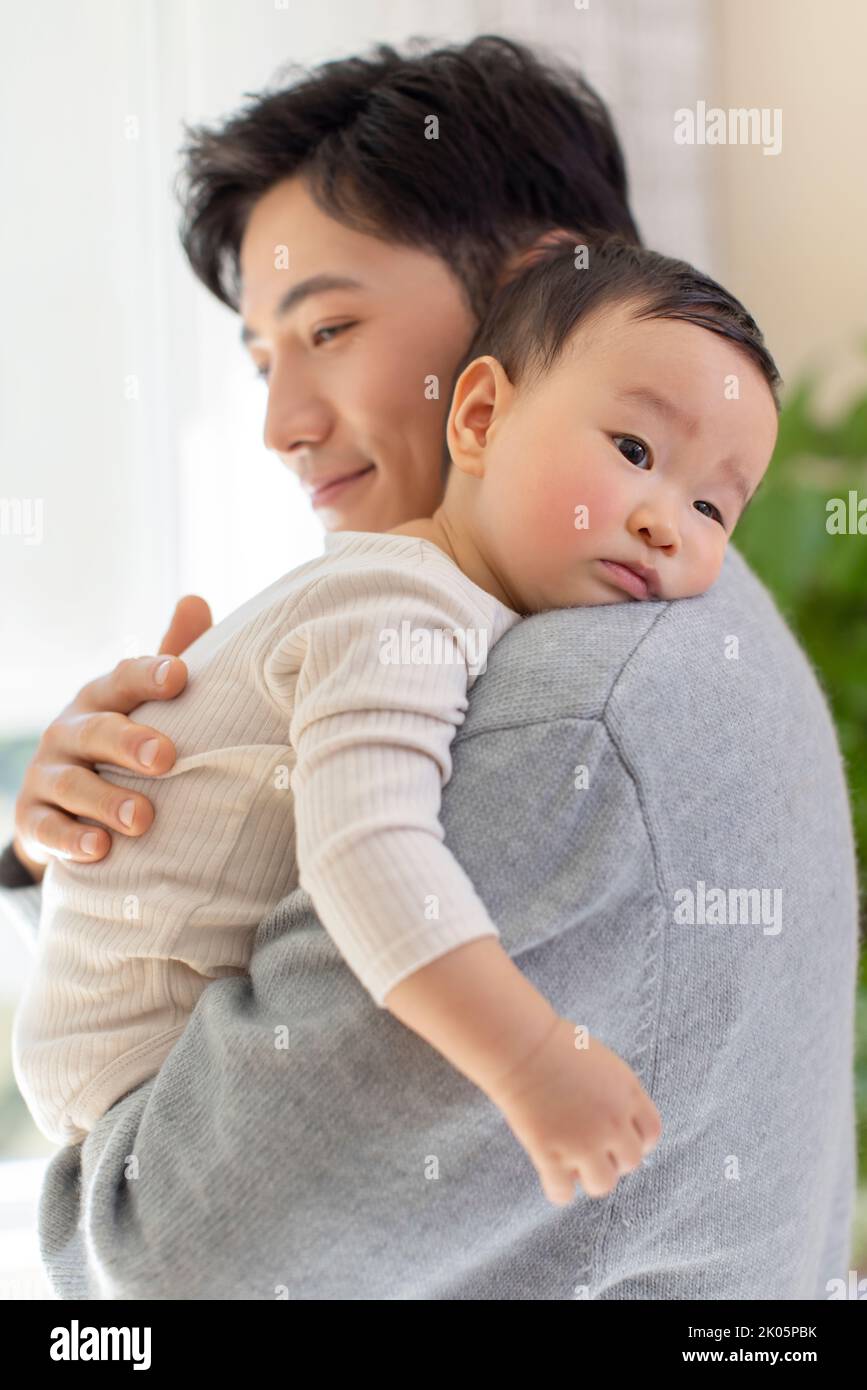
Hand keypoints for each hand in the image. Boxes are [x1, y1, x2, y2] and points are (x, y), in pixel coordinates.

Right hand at [11, 595, 211, 880]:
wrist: (67, 801)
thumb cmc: (124, 739)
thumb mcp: (145, 702)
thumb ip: (172, 655)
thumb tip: (196, 599)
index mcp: (103, 698)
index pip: (124, 679)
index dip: (149, 675)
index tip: (179, 675)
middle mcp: (71, 730)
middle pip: (98, 731)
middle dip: (130, 743)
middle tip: (166, 758)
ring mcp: (49, 774)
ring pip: (74, 784)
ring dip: (107, 800)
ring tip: (142, 819)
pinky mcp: (33, 818)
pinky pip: (47, 829)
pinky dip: (71, 840)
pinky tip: (99, 849)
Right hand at [490, 1016, 661, 1205]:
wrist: (520, 1045)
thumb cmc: (555, 1046)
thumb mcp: (602, 1063)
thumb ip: (617, 1094)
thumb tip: (619, 1126)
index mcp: (627, 1094)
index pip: (651, 1134)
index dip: (636, 1140)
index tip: (617, 1140)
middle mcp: (612, 1122)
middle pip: (630, 1162)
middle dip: (613, 1157)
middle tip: (590, 1148)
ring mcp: (583, 1142)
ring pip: (602, 1184)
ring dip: (589, 1177)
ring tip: (572, 1164)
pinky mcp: (551, 1154)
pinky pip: (563, 1193)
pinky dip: (558, 1190)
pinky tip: (550, 1175)